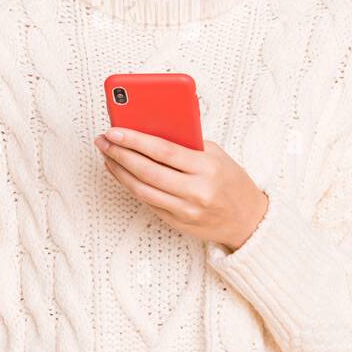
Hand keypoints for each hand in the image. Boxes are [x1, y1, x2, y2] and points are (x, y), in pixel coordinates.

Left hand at [93, 127, 269, 251]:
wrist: (248, 220)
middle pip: (147, 171)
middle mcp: (195, 191)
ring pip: (142, 189)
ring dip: (119, 171)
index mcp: (207, 168)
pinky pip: (147, 202)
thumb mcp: (216, 155)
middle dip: (120, 154)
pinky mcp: (177, 223)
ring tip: (107, 155)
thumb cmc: (230, 180)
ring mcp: (185, 210)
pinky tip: (121, 172)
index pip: (163, 151)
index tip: (114, 130)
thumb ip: (187, 143)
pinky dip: (131, 185)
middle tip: (103, 140)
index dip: (135, 140)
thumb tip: (150, 128)